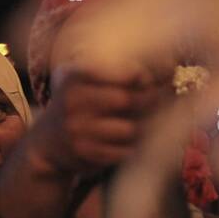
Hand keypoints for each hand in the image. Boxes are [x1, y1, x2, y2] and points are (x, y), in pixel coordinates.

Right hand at [27, 64, 163, 177]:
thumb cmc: (78, 106)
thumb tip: (171, 65)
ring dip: (138, 128)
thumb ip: (120, 71)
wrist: (46, 143)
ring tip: (135, 123)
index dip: (143, 77)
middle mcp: (73, 100)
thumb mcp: (85, 80)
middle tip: (151, 103)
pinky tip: (123, 142)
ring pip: (130, 129)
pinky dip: (129, 147)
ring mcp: (78, 128)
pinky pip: (124, 151)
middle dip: (146, 102)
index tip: (147, 81)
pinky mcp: (85, 152)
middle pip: (128, 100)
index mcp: (75, 76)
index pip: (124, 72)